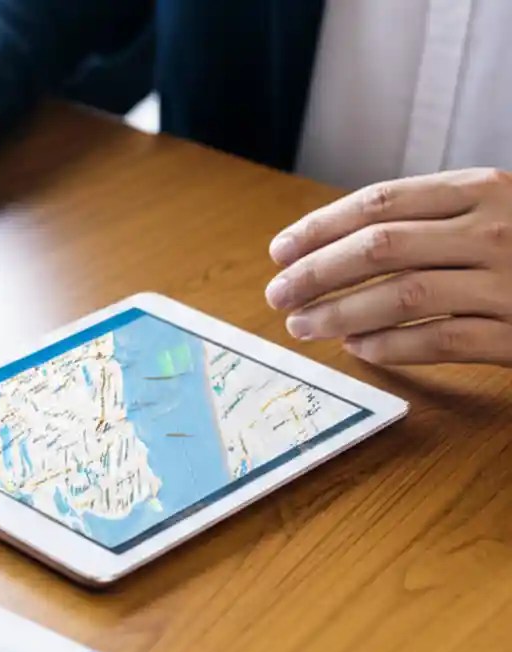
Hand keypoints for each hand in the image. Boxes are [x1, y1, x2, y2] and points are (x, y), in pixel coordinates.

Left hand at [265, 168, 511, 365]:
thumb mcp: (495, 210)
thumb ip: (431, 217)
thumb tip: (334, 242)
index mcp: (484, 189)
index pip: (380, 202)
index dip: (319, 227)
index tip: (280, 251)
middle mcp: (496, 230)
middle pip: (378, 247)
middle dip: (315, 273)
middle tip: (277, 294)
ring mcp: (510, 283)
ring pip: (399, 297)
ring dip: (339, 314)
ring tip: (303, 325)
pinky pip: (437, 341)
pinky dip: (388, 347)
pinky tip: (358, 350)